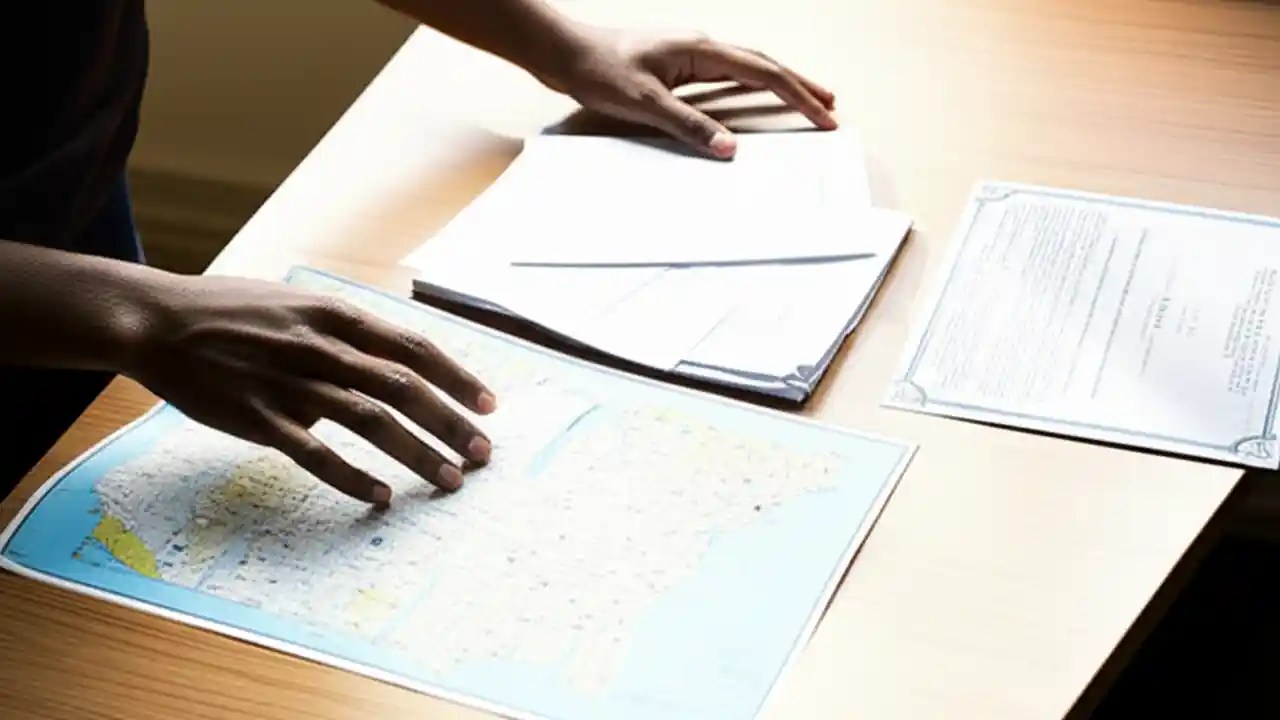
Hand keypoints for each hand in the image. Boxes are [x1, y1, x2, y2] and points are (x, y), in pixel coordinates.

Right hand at [123, 274, 495, 505]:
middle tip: (484, 453)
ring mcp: (290, 383)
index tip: (489, 405)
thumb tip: (393, 361)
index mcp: (335, 314)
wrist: (157, 321)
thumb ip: (347, 330)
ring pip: (372, 422)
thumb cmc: (232, 312)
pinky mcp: (259, 418)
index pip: (413, 346)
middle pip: (404, 388)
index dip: (457, 377)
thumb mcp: (298, 303)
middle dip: (452, 423)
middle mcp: (321, 346)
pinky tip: (381, 497)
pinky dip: (352, 477)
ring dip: (418, 454)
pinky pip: (316, 454)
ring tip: (451, 481)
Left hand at [550, 26, 836, 158]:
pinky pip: (726, 73)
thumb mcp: (645, 103)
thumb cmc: (599, 72)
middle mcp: (701, 46)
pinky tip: (755, 93)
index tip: (826, 118)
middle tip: (832, 107)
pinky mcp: (677, 62)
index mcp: (701, 50)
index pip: (763, 74)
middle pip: (764, 65)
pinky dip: (750, 84)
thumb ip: (688, 125)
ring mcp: (690, 52)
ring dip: (779, 82)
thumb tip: (730, 148)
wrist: (564, 52)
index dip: (798, 97)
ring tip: (807, 98)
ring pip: (748, 66)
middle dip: (800, 86)